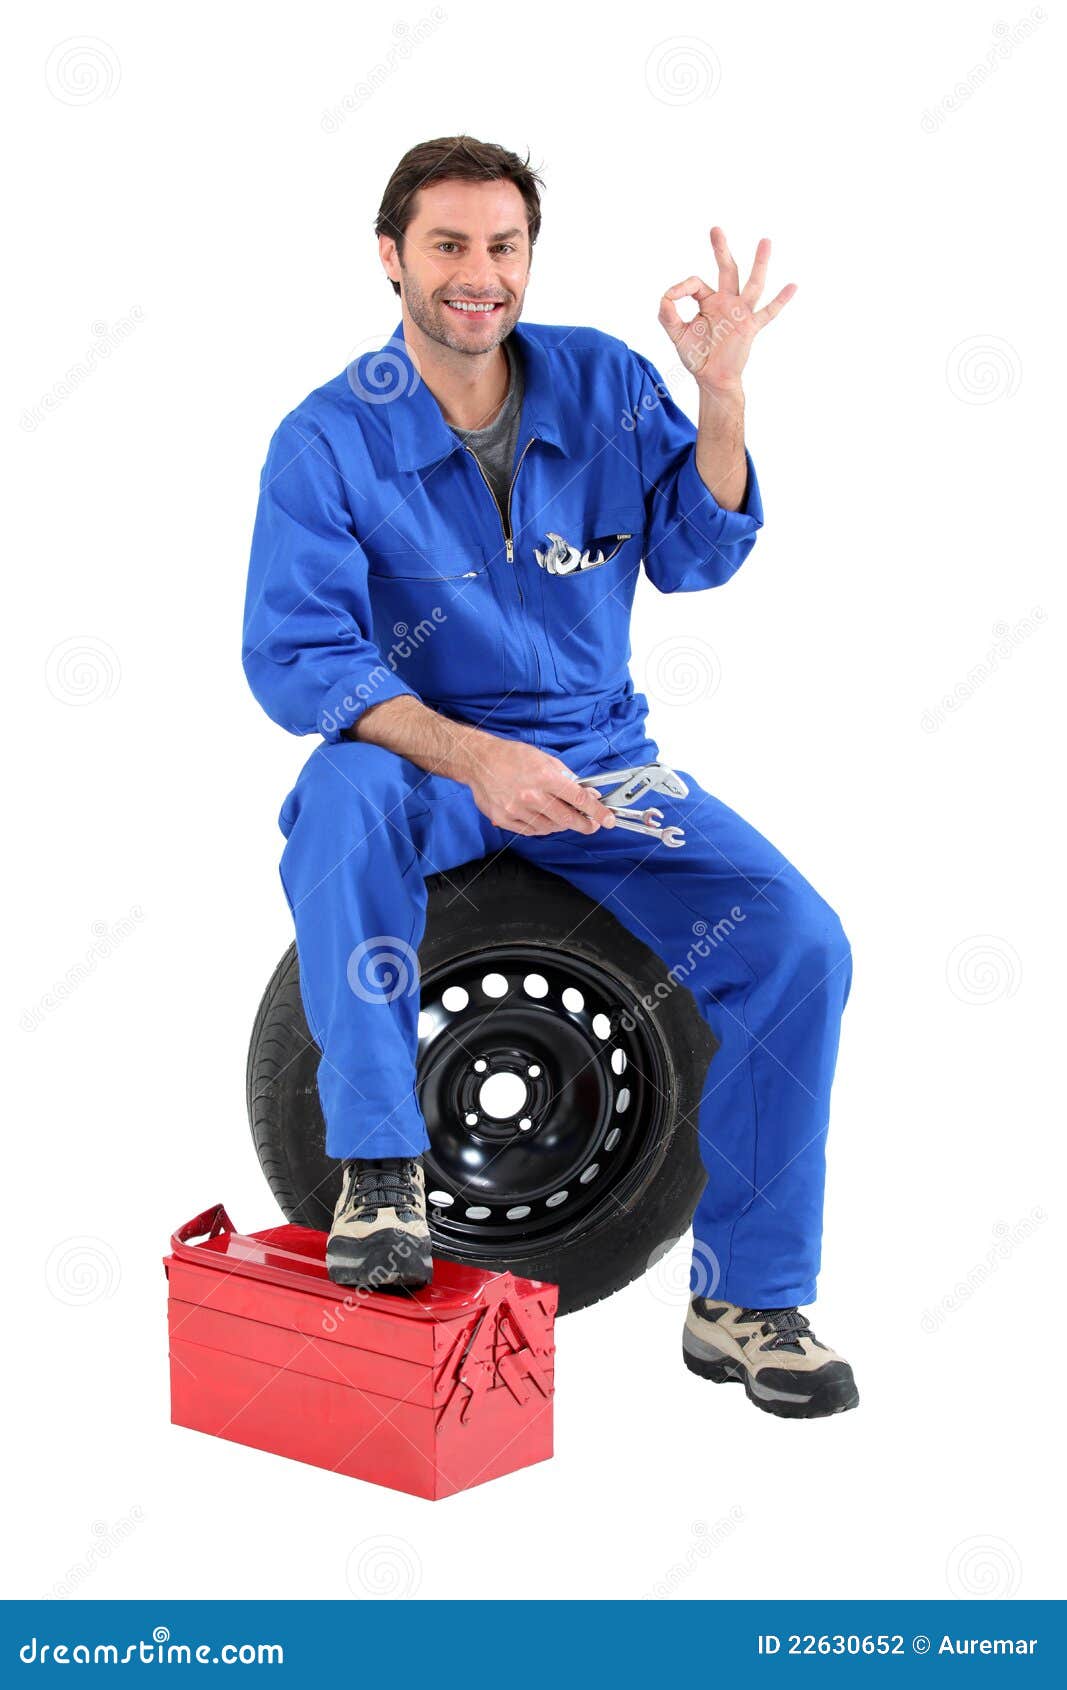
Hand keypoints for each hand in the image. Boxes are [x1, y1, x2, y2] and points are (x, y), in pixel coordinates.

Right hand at [459, 733, 616, 837]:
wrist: (479, 761)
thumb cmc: (512, 757)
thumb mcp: (545, 759)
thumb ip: (568, 778)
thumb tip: (588, 793)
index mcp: (545, 777)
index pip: (579, 799)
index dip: (597, 812)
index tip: (608, 820)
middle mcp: (531, 795)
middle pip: (567, 819)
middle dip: (584, 824)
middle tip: (592, 825)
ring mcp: (516, 809)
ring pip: (550, 827)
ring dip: (560, 824)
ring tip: (560, 814)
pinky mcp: (504, 819)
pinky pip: (531, 831)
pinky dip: (541, 827)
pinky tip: (542, 818)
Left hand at [659, 228, 795, 394]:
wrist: (711, 378)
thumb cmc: (697, 356)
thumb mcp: (676, 334)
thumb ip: (667, 315)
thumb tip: (666, 296)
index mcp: (708, 300)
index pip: (695, 283)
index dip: (681, 288)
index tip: (672, 297)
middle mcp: (726, 301)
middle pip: (727, 269)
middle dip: (720, 249)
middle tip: (715, 229)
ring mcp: (741, 312)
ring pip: (752, 283)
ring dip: (759, 262)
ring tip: (765, 241)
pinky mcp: (750, 327)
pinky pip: (768, 312)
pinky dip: (781, 300)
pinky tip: (793, 286)